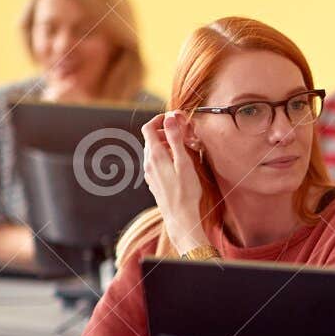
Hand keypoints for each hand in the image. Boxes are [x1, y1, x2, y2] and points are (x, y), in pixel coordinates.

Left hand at [142, 111, 208, 251]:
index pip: (148, 128)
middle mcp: (148, 163)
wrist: (180, 217)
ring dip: (164, 145)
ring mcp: (149, 173)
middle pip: (150, 139)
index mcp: (155, 155)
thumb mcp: (184, 162)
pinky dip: (163, 156)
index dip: (158, 119)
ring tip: (181, 149)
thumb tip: (170, 118)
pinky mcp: (153, 182)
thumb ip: (175, 139)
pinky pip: (155, 162)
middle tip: (181, 133)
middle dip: (163, 132)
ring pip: (152, 151)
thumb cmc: (185, 191)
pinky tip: (176, 164)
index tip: (171, 118)